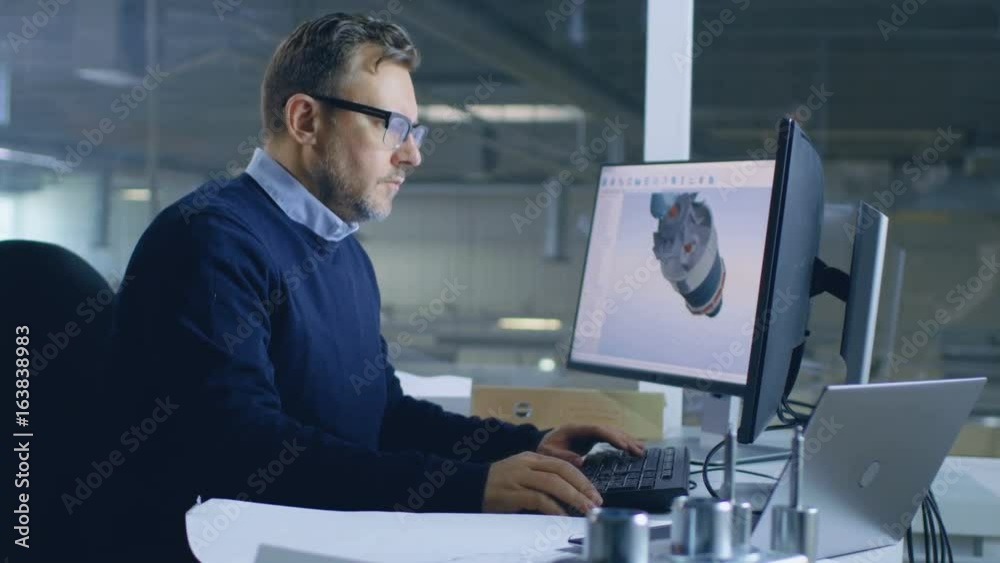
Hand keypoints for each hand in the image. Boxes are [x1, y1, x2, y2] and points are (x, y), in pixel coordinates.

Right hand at [482, 451, 602, 515]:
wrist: (470, 485)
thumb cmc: (500, 483)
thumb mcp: (523, 472)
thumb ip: (543, 476)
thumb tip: (571, 489)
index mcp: (532, 457)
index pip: (563, 464)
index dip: (582, 478)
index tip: (594, 493)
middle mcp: (527, 464)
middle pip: (561, 471)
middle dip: (582, 487)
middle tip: (596, 502)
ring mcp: (519, 477)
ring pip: (553, 483)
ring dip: (573, 497)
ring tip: (585, 510)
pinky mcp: (511, 493)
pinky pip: (538, 499)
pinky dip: (553, 508)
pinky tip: (562, 516)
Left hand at [536, 424, 643, 466]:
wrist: (541, 443)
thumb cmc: (545, 448)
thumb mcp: (548, 453)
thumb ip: (563, 456)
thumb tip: (580, 461)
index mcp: (574, 429)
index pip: (597, 429)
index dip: (611, 436)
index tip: (623, 446)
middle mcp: (584, 428)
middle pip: (608, 430)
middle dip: (624, 439)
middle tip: (638, 450)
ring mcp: (588, 432)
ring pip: (611, 432)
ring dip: (626, 440)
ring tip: (640, 450)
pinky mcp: (591, 438)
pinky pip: (609, 438)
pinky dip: (621, 443)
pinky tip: (631, 449)